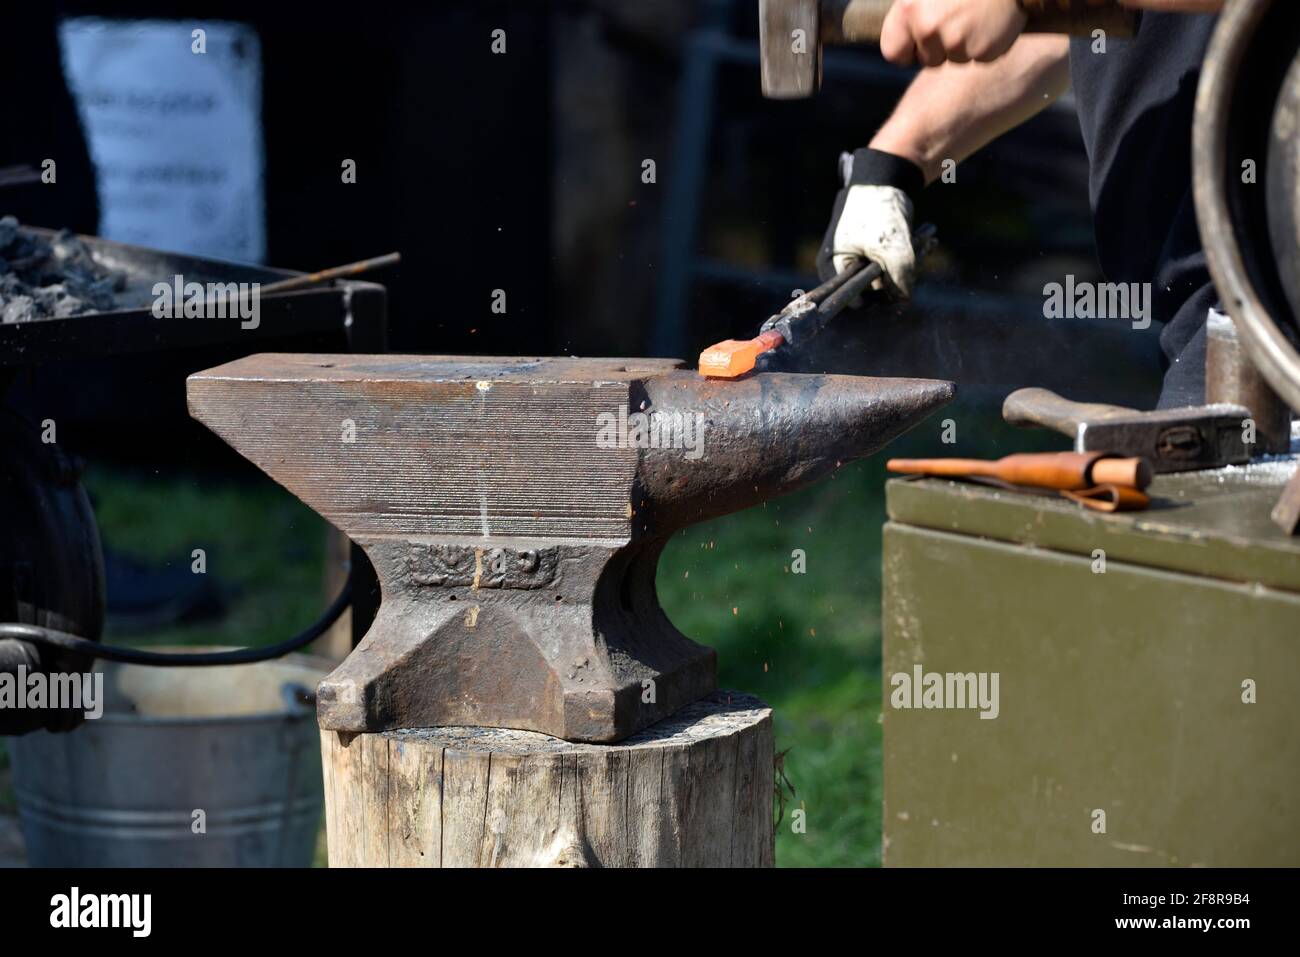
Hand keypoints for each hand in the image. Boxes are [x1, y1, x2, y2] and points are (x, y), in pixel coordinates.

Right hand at [818, 149, 922, 298]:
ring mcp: (854, 259)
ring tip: (921, 243)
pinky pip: (890, 265)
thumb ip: (899, 279)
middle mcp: (839, 267)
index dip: (879, 298)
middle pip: (872, 290)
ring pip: (885, 277)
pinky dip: (906, 257)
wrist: (883, 177)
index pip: (855, 300)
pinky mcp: (870, 252)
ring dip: (906, 266)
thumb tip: (904, 301)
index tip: (902, 285)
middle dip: (897, 278)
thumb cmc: (879, 210)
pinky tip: (922, 242)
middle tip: (916, 256)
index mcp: (832, 267)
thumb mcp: (892, 248)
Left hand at [881, 0, 1028, 66]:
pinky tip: (990, 21)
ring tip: (976, 14)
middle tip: (958, 15)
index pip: (894, 52)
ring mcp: (955, 41)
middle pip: (927, 59)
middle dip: (941, 45)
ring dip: (965, 43)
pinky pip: (979, 57)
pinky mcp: (981, 50)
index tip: (921, 38)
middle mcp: (928, 27)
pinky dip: (986, 43)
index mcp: (908, 8)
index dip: (908, 49)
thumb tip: (898, 47)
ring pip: (954, 59)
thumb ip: (910, 12)